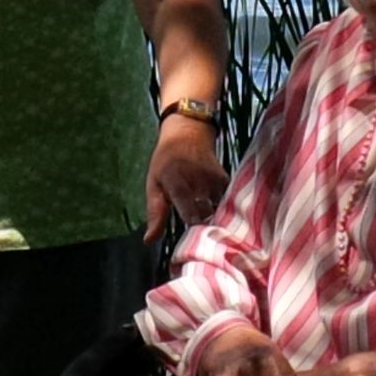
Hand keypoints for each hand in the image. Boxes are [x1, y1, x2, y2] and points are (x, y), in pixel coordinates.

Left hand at [144, 117, 228, 242]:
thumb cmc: (165, 161)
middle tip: (200, 238)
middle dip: (204, 229)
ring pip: (219, 210)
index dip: (194, 230)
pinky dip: (222, 209)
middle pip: (207, 216)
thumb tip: (148, 240)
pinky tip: (216, 214)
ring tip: (208, 227)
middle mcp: (199, 181)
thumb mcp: (153, 184)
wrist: (188, 132)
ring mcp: (214, 179)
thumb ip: (155, 213)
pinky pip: (226, 201)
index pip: (191, 214)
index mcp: (177, 183)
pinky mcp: (225, 179)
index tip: (192, 242)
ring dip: (214, 219)